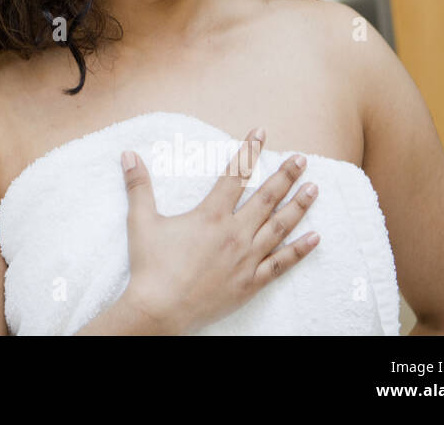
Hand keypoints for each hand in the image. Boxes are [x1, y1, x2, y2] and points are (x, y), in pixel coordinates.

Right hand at [117, 128, 319, 333]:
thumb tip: (128, 155)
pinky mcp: (251, 282)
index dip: (249, 151)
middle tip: (302, 160)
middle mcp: (234, 234)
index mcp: (210, 216)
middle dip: (285, 176)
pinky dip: (299, 250)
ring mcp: (246, 259)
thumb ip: (138, 186)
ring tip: (314, 189)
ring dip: (298, 207)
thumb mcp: (140, 222)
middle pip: (266, 199)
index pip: (235, 175)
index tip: (261, 133)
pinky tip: (315, 238)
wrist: (160, 310)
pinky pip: (281, 263)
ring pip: (279, 228)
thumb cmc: (150, 267)